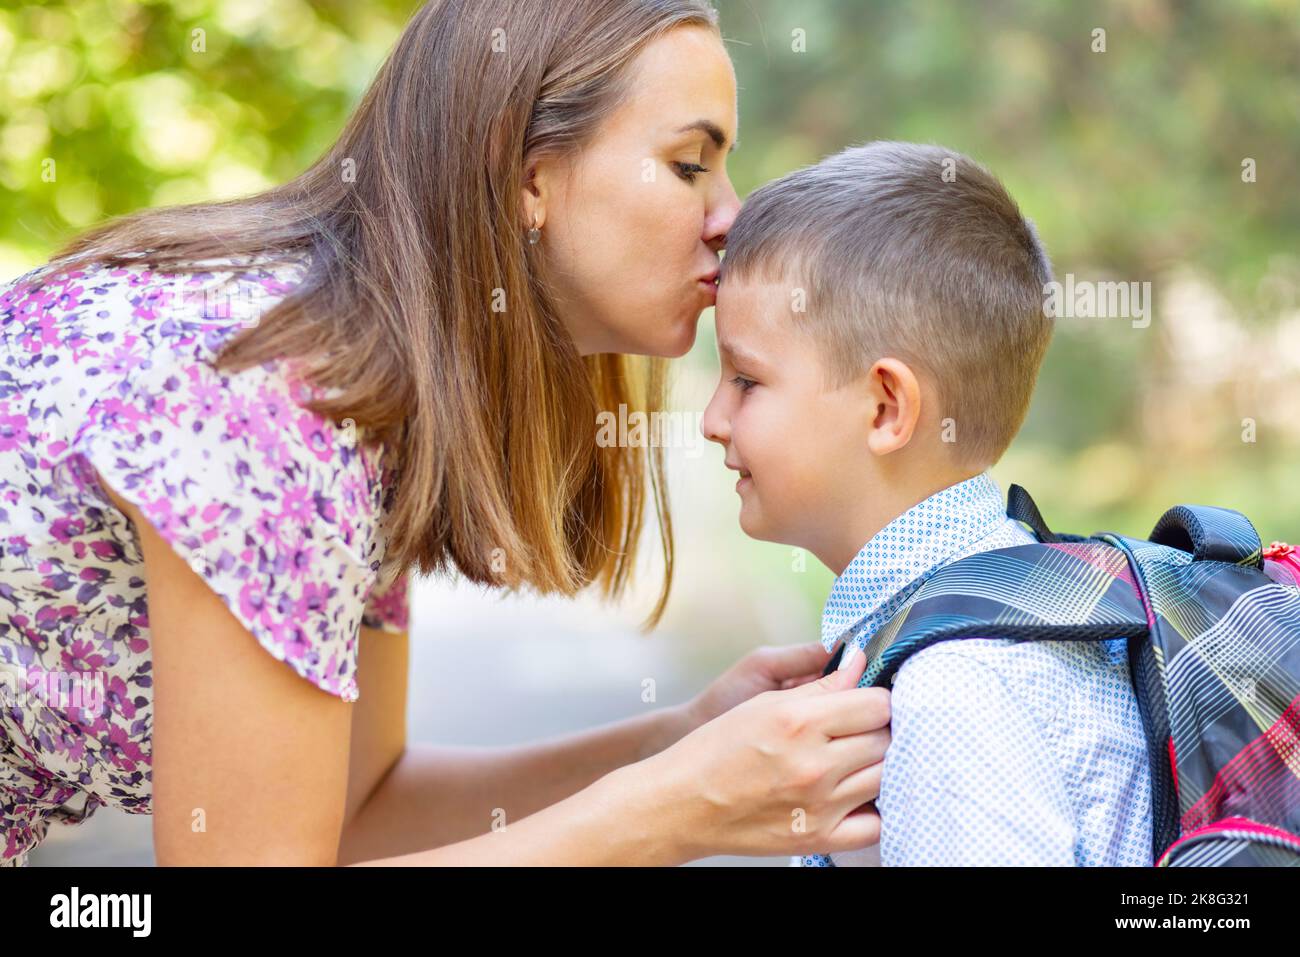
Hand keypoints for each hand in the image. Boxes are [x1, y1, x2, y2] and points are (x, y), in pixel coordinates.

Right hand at [642, 646, 890, 859]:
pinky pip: (876, 825)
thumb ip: (820, 685)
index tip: (865, 703)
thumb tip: (859, 664)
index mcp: (799, 722)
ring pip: (885, 778)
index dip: (875, 699)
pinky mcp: (818, 838)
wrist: (684, 804)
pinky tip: (856, 795)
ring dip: (874, 765)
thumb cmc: (716, 749)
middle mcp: (814, 765)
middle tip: (855, 731)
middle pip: (884, 740)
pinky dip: (873, 808)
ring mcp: (819, 806)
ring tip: (852, 760)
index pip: (877, 705)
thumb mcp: (764, 703)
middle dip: (875, 731)